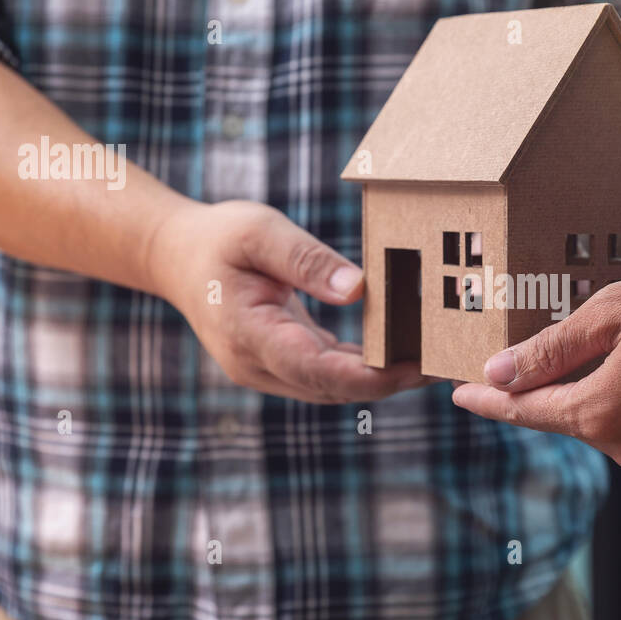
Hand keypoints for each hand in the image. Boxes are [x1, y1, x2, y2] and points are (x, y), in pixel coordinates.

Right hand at [146, 199, 429, 402]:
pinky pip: (327, 374)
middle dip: (389, 382)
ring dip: (381, 379)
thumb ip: (307, 261)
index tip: (417, 369)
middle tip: (445, 364)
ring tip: (434, 361)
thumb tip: (359, 290)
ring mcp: (266, 370)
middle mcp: (257, 365)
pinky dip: (364, 368)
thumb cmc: (219, 237)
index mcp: (248, 334)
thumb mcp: (260, 232)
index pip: (317, 369)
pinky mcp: (279, 363)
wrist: (176, 256)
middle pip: (332, 387)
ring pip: (333, 387)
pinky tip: (401, 353)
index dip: (369, 376)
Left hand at [451, 262, 620, 468]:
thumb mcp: (615, 313)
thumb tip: (500, 373)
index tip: (458, 392)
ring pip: (603, 415)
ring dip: (590, 385)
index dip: (488, 399)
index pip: (525, 410)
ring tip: (590, 347)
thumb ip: (553, 349)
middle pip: (565, 413)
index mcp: (599, 414)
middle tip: (519, 354)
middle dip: (542, 385)